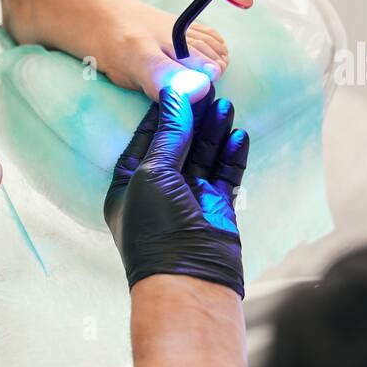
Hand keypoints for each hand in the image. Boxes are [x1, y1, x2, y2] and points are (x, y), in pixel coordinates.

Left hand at [104, 85, 249, 296]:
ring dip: (214, 132)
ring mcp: (187, 201)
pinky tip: (239, 133)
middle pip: (178, 144)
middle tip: (210, 87)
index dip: (164, 111)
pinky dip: (231, 155)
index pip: (146, 138)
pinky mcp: (215, 211)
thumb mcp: (153, 173)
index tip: (180, 83)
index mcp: (128, 184)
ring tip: (227, 104)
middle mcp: (156, 192)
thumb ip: (170, 134)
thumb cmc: (157, 231)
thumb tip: (178, 92)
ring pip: (203, 157)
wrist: (188, 283)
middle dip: (193, 117)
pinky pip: (224, 176)